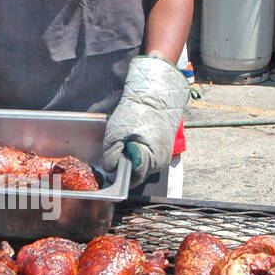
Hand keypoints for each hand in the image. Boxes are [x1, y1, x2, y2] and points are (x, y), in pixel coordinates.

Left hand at [102, 54, 189, 185]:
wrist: (155, 95)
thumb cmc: (136, 112)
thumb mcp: (115, 133)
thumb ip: (111, 154)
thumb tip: (110, 169)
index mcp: (150, 159)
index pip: (131, 179)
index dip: (118, 174)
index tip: (110, 165)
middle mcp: (160, 162)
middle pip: (138, 175)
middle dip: (125, 168)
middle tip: (116, 154)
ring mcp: (164, 157)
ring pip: (143, 168)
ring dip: (133, 161)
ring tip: (126, 145)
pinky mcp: (164, 151)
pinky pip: (149, 160)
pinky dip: (140, 155)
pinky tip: (134, 142)